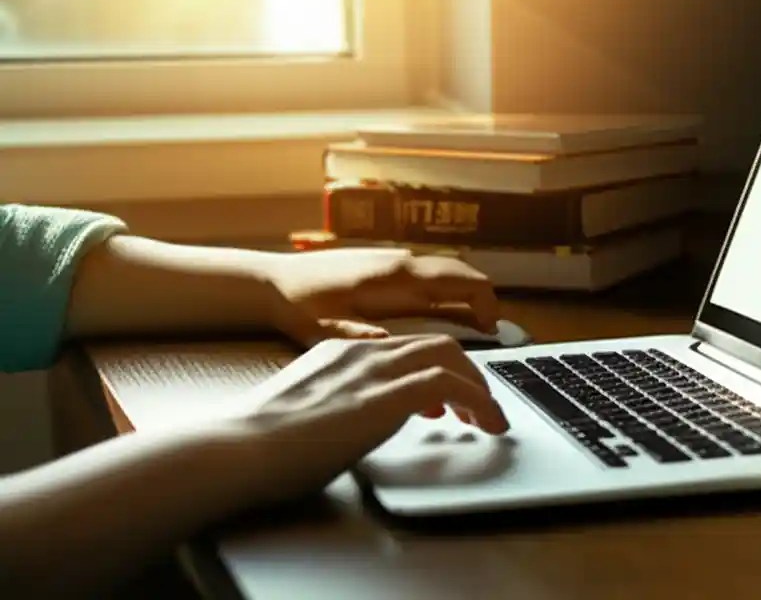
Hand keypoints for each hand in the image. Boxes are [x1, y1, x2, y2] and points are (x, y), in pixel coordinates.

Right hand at [225, 334, 508, 503]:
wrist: (237, 449)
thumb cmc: (255, 444)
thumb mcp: (300, 413)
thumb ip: (330, 408)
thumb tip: (347, 427)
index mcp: (338, 354)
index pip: (402, 348)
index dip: (431, 369)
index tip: (439, 400)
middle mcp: (360, 353)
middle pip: (434, 344)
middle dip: (464, 372)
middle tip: (476, 404)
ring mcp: (374, 370)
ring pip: (448, 356)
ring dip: (478, 386)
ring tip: (490, 416)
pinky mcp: (387, 395)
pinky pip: (450, 384)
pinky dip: (479, 400)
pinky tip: (489, 422)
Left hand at [263, 249, 500, 346]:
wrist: (272, 280)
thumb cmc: (300, 305)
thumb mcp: (329, 330)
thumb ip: (364, 336)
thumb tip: (396, 346)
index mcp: (397, 277)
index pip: (461, 281)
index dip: (486, 304)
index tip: (492, 330)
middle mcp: (403, 262)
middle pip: (463, 273)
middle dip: (484, 300)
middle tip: (489, 333)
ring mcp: (396, 261)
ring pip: (448, 272)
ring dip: (466, 296)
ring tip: (471, 328)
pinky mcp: (386, 267)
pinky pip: (430, 275)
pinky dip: (447, 292)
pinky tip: (439, 316)